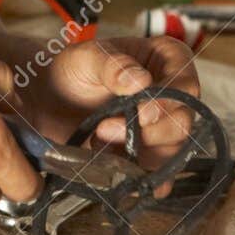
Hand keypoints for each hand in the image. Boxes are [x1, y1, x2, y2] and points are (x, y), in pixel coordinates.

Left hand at [25, 36, 202, 171]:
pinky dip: (141, 177)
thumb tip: (139, 80)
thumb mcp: (87, 57)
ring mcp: (163, 127)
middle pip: (181, 122)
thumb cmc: (73, 70)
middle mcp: (172, 94)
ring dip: (138, 154)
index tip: (143, 113)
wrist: (49, 99)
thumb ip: (112, 65)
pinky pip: (159, 174)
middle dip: (146, 132)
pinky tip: (123, 175)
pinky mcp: (150, 155)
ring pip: (173, 151)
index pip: (185, 84)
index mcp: (167, 60)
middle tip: (105, 129)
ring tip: (100, 141)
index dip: (168, 102)